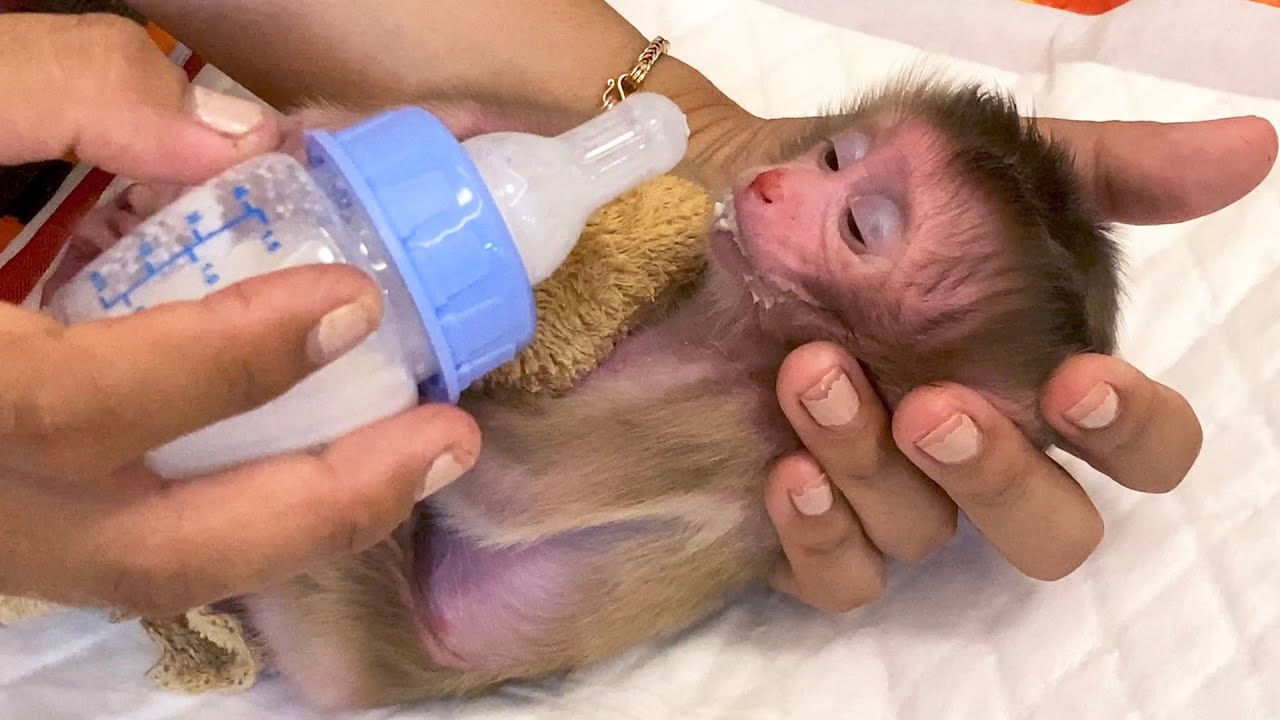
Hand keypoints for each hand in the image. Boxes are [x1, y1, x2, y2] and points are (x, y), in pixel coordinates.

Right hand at [0, 12, 483, 615]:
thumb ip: (57, 88)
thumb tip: (235, 137)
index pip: (90, 402)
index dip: (233, 357)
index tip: (349, 297)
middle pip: (154, 551)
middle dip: (324, 503)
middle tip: (449, 443)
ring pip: (150, 576)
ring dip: (297, 527)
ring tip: (411, 463)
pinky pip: (126, 551)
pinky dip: (233, 517)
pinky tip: (306, 458)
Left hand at [761, 115, 1277, 610]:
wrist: (722, 211)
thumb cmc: (864, 199)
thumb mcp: (985, 167)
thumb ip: (1109, 170)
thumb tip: (1250, 147)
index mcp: (1039, 382)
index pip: (1140, 450)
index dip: (1131, 431)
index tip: (1077, 378)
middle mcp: (977, 455)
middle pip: (1051, 531)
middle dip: (1000, 478)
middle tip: (934, 408)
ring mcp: (893, 498)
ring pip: (926, 537)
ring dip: (873, 467)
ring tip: (810, 375)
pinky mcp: (810, 529)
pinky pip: (841, 579)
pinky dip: (821, 538)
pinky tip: (785, 472)